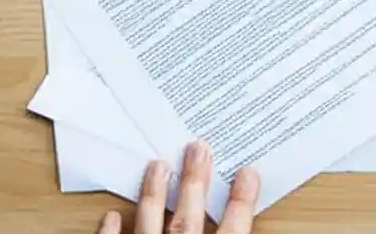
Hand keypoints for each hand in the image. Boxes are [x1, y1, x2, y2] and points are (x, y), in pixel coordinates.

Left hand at [95, 141, 258, 233]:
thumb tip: (265, 229)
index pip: (233, 228)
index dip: (241, 200)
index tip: (247, 173)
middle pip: (188, 217)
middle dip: (193, 181)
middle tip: (196, 149)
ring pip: (150, 223)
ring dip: (153, 194)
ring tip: (156, 166)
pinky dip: (110, 232)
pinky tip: (110, 215)